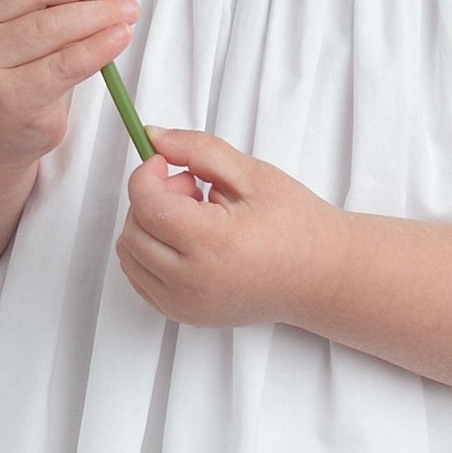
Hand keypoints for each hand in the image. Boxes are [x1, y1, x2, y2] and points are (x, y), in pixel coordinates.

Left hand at [117, 127, 344, 331]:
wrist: (321, 276)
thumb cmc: (296, 226)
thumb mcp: (252, 174)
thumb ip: (199, 150)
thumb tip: (154, 137)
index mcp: (212, 244)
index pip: (146, 203)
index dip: (149, 173)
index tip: (168, 162)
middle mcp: (192, 282)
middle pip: (133, 229)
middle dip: (152, 199)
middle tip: (193, 189)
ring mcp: (185, 305)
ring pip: (130, 255)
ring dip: (149, 227)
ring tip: (194, 218)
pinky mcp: (184, 315)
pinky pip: (141, 279)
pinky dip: (151, 253)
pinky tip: (187, 241)